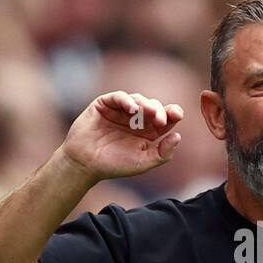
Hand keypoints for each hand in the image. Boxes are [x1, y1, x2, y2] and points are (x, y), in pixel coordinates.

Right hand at [59, 91, 183, 181]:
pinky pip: (118, 97)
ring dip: (145, 104)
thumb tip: (178, 136)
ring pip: (138, 100)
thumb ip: (162, 153)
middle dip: (159, 110)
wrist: (84, 164)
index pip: (165, 118)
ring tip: (149, 113)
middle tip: (161, 119)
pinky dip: (126, 100)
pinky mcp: (105, 105)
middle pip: (153, 107)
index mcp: (148, 132)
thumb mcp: (142, 162)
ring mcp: (120, 111)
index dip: (172, 114)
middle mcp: (135, 119)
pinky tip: (132, 108)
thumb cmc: (113, 165)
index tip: (177, 115)